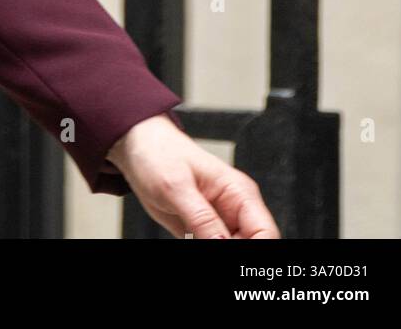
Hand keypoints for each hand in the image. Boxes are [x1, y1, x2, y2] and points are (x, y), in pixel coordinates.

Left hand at [106, 113, 279, 238]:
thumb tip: (223, 245)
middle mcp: (234, 209)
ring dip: (217, 251)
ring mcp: (219, 221)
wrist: (135, 146)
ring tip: (190, 236)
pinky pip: (212, 248)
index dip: (255, 250)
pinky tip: (187, 238)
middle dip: (235, 255)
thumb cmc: (157, 152)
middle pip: (251, 245)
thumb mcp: (176, 186)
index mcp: (239, 193)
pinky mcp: (202, 230)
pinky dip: (204, 250)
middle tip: (201, 242)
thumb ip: (201, 217)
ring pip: (231, 250)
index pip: (265, 233)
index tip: (231, 253)